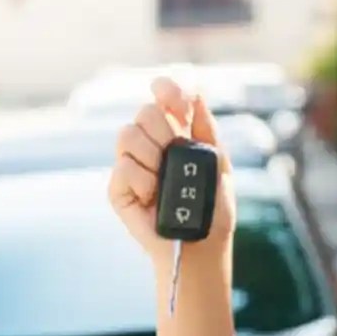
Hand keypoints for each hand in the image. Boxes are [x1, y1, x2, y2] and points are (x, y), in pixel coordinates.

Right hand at [108, 77, 235, 269]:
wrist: (200, 246)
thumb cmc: (211, 208)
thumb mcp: (217, 163)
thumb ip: (206, 127)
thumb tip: (197, 91)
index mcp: (176, 133)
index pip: (163, 97)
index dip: (165, 89)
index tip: (169, 94)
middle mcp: (151, 145)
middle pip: (144, 112)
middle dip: (163, 130)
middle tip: (174, 153)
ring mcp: (132, 165)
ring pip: (127, 134)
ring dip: (151, 155)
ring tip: (163, 180)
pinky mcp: (119, 188)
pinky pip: (123, 167)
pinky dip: (142, 180)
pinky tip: (152, 197)